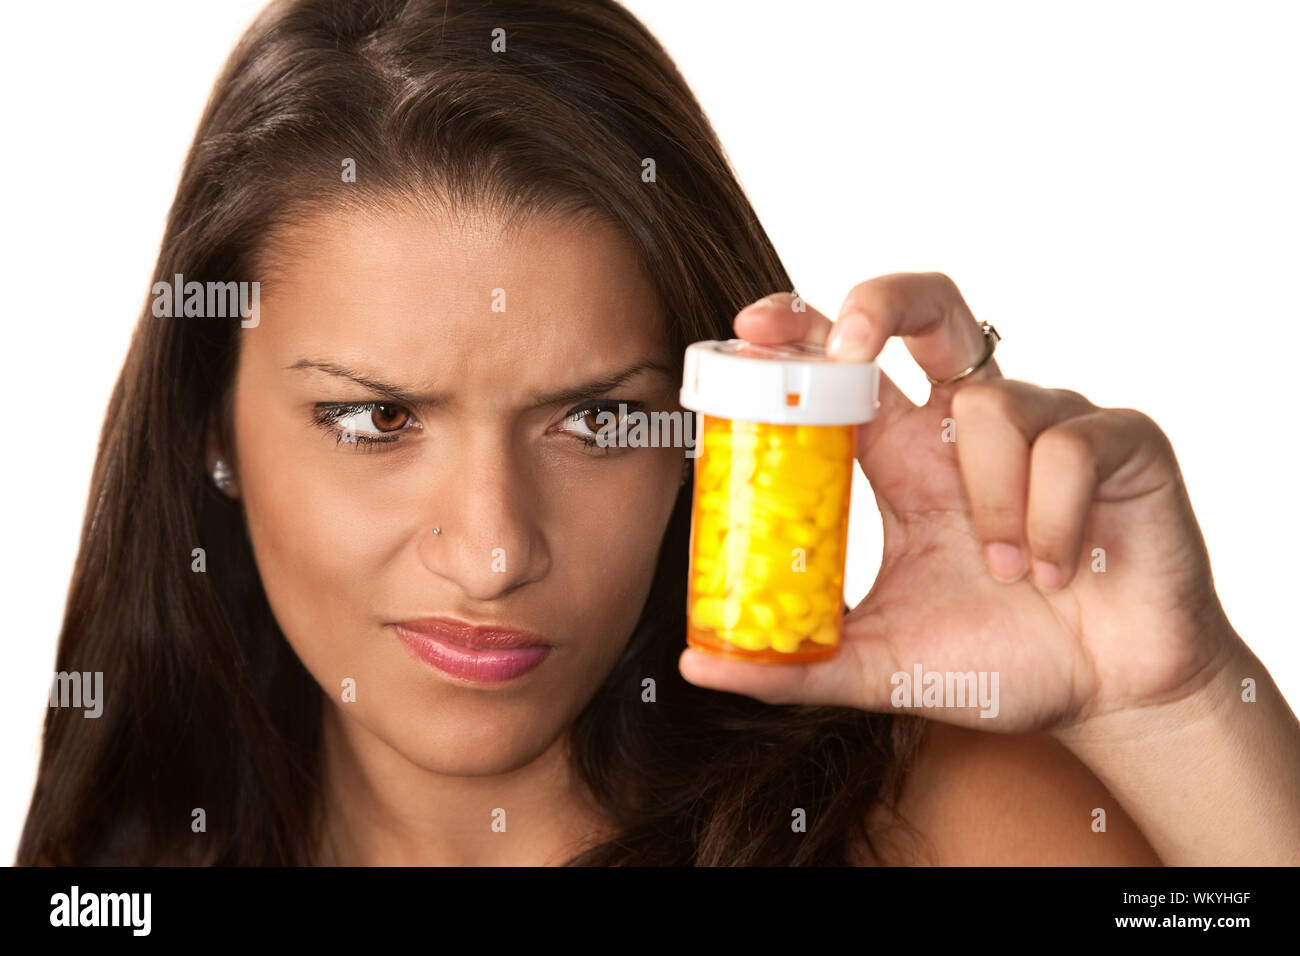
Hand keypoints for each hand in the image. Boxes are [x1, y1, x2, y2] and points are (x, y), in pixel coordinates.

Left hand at [678, 272, 1242, 735]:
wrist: (1109, 695)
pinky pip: (1068, 444)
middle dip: (881, 301)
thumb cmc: (999, 661)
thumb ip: (797, 665)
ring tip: (1007, 572)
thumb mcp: (882, 664)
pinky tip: (1056, 571)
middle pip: (926, 307)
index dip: (803, 333)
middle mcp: (968, 426)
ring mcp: (1048, 423)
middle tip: (848, 344)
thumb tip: (700, 665)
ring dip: (989, 500)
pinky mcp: (1119, 442)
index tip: (752, 331)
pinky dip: (1051, 517)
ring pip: (990, 404)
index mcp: (906, 457)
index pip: (849, 368)